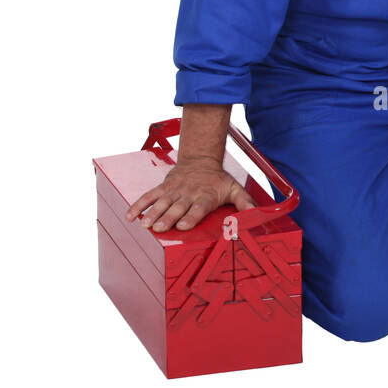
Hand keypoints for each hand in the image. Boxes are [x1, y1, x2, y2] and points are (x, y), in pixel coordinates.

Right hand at [124, 157, 254, 232]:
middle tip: (160, 228)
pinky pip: (149, 196)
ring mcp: (175, 191)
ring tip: (145, 224)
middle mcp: (189, 194)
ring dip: (152, 213)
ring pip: (162, 203)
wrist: (201, 159)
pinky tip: (131, 216)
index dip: (191, 216)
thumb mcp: (234, 189)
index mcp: (206, 196)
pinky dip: (139, 205)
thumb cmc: (217, 179)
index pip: (198, 207)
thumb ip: (245, 203)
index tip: (184, 225)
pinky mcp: (164, 187)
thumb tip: (256, 214)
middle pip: (178, 207)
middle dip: (168, 218)